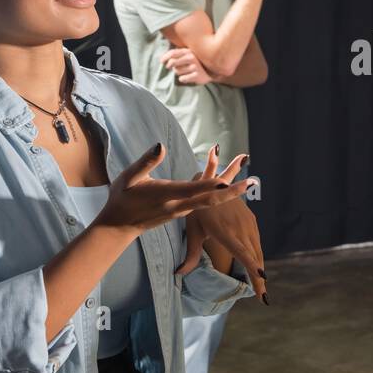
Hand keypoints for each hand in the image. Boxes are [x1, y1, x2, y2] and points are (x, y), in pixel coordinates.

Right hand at [93, 142, 248, 236]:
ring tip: (248, 178)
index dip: (209, 186)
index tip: (226, 181)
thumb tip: (160, 146)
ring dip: (230, 191)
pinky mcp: (184, 212)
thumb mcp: (129, 178)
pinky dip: (219, 193)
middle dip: (232, 191)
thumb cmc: (122, 198)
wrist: (119, 226)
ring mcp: (182, 211)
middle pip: (210, 200)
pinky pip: (205, 203)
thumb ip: (146, 162)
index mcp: (165, 195)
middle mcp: (178, 205)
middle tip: (253, 182)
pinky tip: (231, 184)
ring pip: (210, 202)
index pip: (191, 190)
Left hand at [160, 46, 217, 84]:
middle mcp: (191, 57)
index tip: (161, 61)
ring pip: (177, 71)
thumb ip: (179, 54)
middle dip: (170, 66)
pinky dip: (183, 79)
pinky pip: (182, 79)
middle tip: (170, 68)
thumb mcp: (190, 55)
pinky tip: (189, 77)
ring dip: (179, 73)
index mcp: (189, 51)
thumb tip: (164, 57)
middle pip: (172, 62)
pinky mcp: (197, 75)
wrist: (213, 72)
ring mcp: (194, 67)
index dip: (165, 57)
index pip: (173, 53)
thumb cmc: (198, 63)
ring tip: (186, 72)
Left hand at [175, 148, 265, 301]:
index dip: (253, 270)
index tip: (262, 284)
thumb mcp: (193, 232)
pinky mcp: (251, 220)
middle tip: (264, 299)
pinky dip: (258, 256)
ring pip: (257, 251)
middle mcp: (240, 229)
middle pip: (254, 258)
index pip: (243, 255)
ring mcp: (248, 224)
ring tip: (261, 287)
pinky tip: (257, 267)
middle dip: (259, 279)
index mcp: (226, 233)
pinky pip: (257, 242)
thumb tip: (178, 274)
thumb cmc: (198, 209)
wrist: (211, 182)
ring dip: (260, 269)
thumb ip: (190, 255)